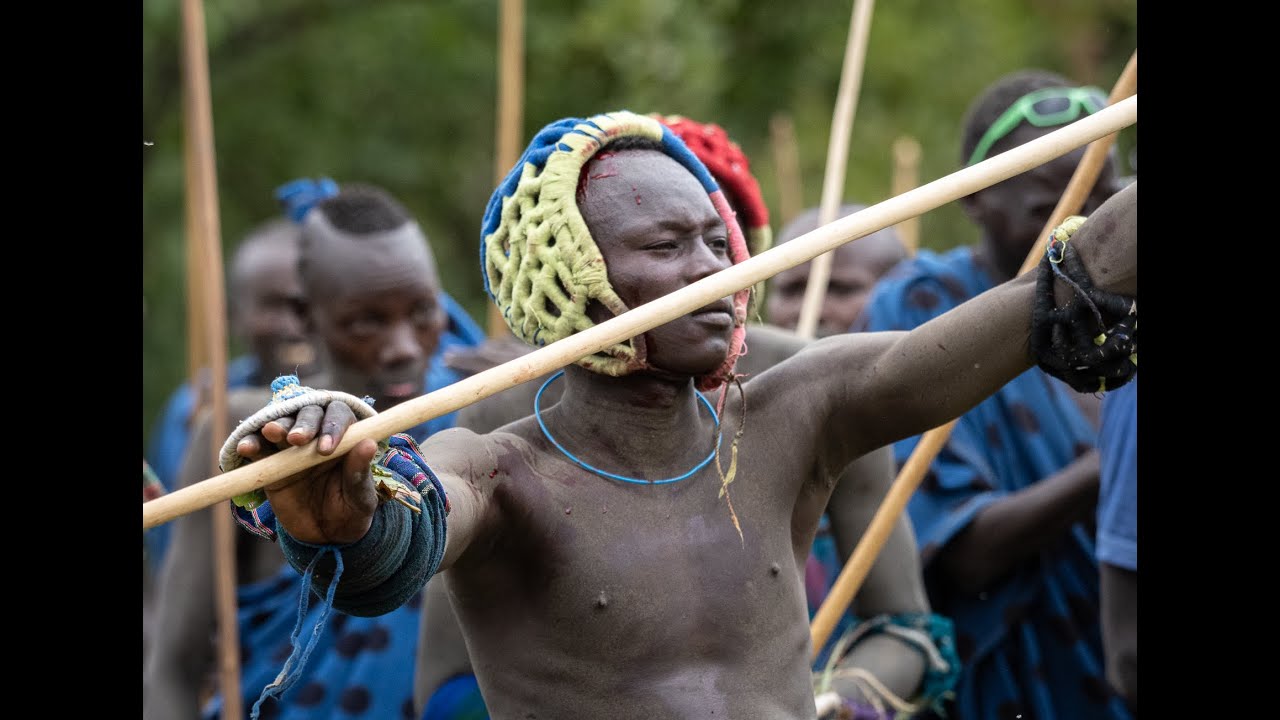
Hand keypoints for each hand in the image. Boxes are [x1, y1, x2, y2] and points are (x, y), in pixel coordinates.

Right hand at [235, 401, 378, 544]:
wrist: (327, 534)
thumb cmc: (351, 509)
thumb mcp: (361, 496)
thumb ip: (360, 472)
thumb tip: (368, 444)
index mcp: (345, 437)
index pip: (339, 416)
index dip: (333, 426)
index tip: (326, 449)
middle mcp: (318, 434)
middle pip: (309, 414)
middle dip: (303, 424)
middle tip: (298, 440)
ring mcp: (291, 448)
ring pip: (282, 425)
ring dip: (276, 426)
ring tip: (271, 432)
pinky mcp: (269, 462)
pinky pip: (258, 449)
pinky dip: (251, 444)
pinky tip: (246, 448)